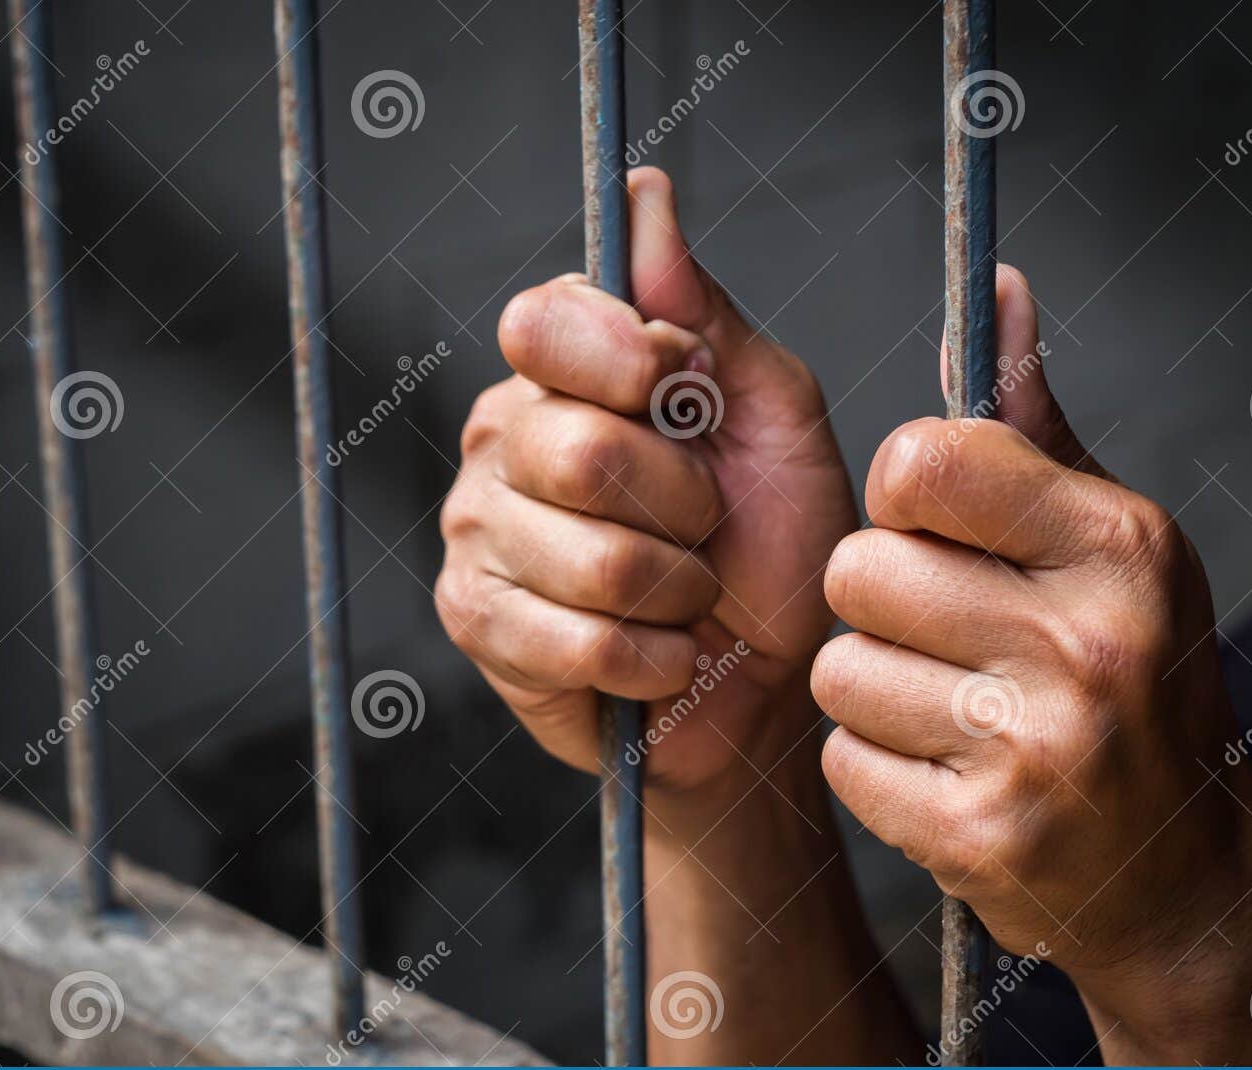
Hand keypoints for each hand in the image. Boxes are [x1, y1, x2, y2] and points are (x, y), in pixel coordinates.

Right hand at [436, 168, 855, 791]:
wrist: (766, 690)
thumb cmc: (773, 549)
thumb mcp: (770, 416)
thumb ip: (705, 315)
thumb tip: (644, 198)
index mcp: (560, 375)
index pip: (544, 323)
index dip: (629, 363)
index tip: (684, 396)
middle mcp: (500, 441)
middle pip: (581, 451)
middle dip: (684, 504)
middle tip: (702, 527)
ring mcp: (477, 535)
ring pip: (594, 558)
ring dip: (678, 590)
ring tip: (683, 596)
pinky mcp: (478, 625)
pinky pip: (582, 639)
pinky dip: (656, 657)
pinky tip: (662, 656)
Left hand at [812, 265, 1251, 1061]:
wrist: (1174, 872)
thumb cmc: (1130, 683)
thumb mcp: (1107, 542)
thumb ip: (1032, 424)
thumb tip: (993, 289)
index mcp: (1118, 545)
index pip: (920, 463)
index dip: (902, 496)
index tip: (937, 530)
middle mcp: (1087, 643)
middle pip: (856, 569)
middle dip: (878, 600)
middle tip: (943, 633)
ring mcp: (1035, 747)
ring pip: (836, 667)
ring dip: (871, 686)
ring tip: (948, 705)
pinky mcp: (978, 833)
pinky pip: (841, 756)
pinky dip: (873, 763)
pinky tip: (943, 766)